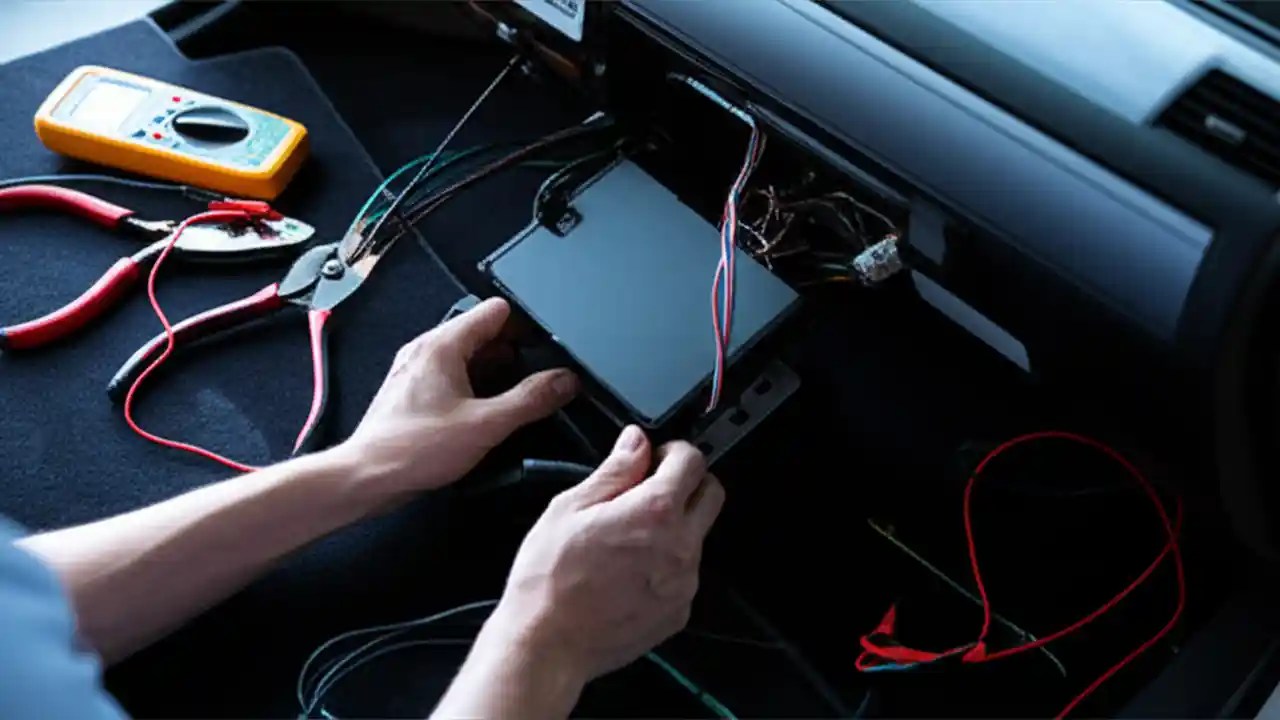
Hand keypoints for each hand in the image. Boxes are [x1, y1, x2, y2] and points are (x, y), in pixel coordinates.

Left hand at [339, 297, 578, 494]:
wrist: (368, 477)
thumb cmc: (413, 449)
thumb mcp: (487, 424)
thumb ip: (531, 400)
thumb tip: (563, 382)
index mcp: (443, 345)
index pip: (494, 311)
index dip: (525, 324)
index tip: (546, 345)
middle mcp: (426, 351)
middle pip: (481, 332)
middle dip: (513, 350)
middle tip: (538, 375)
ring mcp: (417, 370)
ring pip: (466, 356)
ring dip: (493, 371)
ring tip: (516, 397)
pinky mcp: (413, 393)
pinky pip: (451, 376)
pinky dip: (473, 386)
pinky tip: (486, 412)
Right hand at [482, 426, 724, 685]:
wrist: (546, 644)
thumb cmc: (549, 580)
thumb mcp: (569, 508)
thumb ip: (614, 470)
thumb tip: (636, 442)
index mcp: (655, 512)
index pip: (692, 460)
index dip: (672, 451)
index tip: (653, 457)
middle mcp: (680, 546)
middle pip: (711, 494)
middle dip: (687, 484)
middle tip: (650, 489)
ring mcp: (684, 582)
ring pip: (698, 535)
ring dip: (675, 526)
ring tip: (628, 538)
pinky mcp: (679, 611)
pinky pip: (685, 573)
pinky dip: (667, 563)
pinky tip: (629, 571)